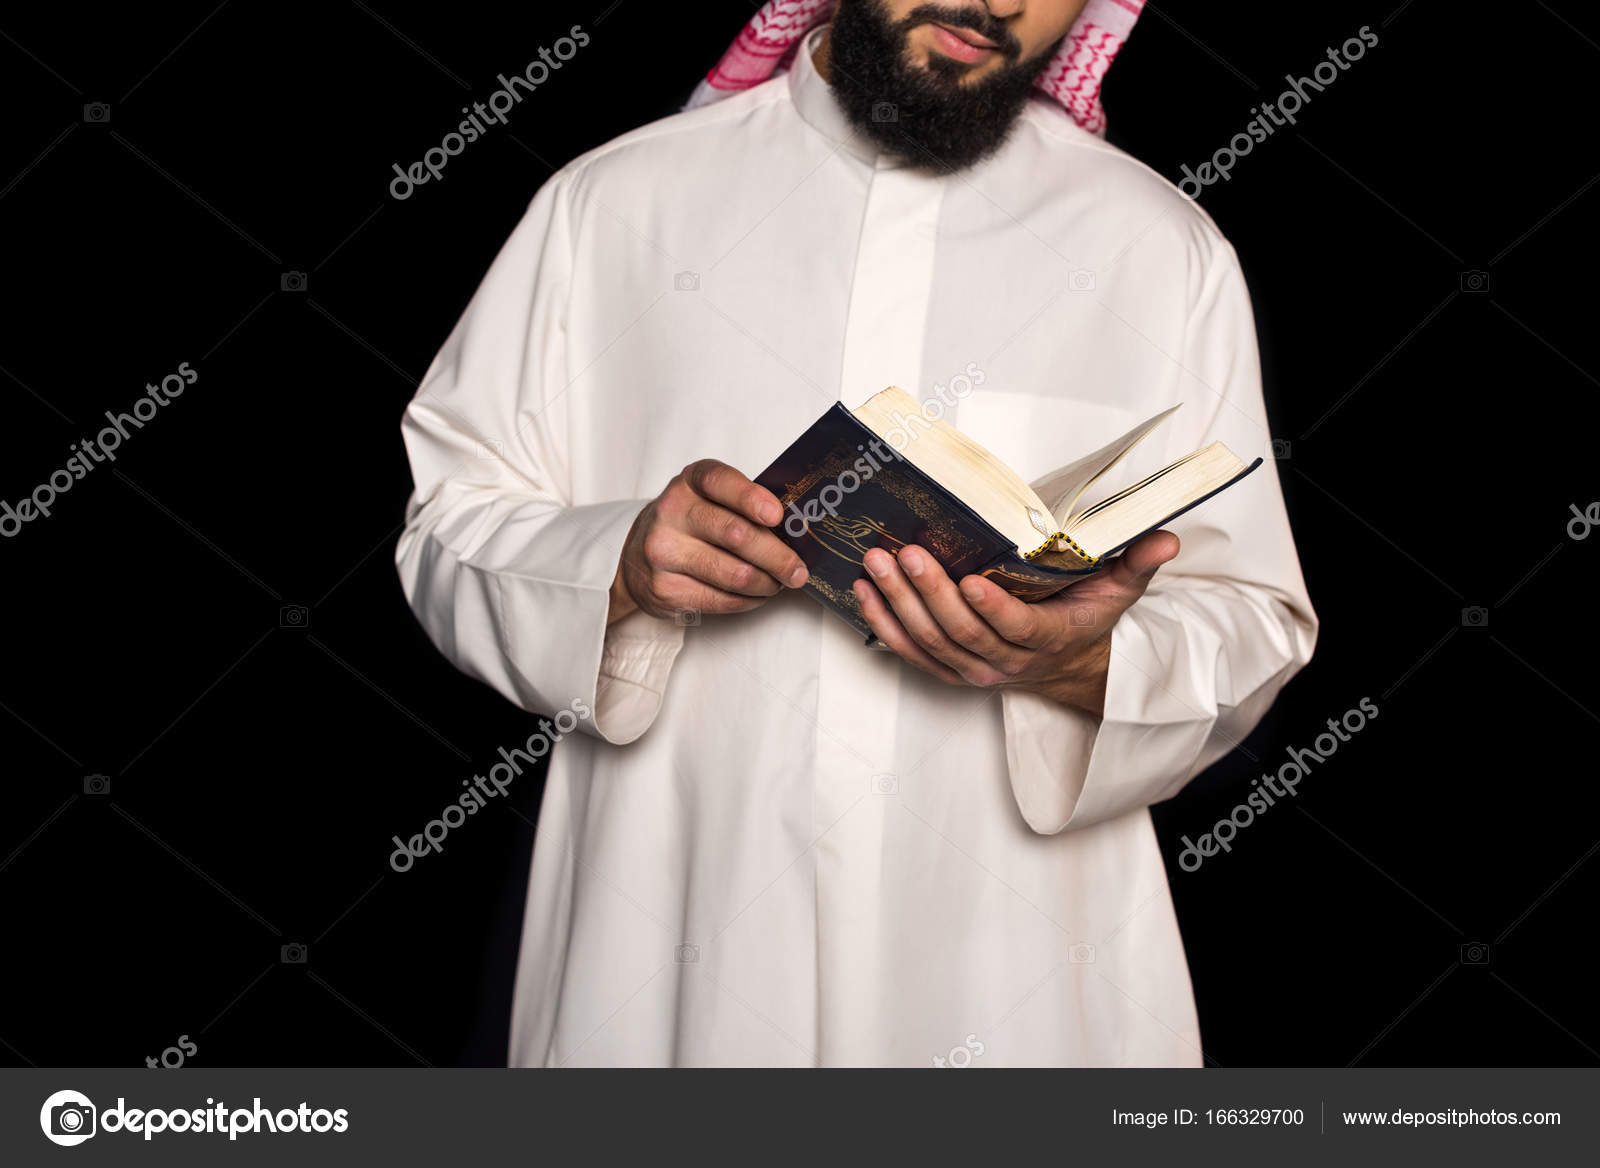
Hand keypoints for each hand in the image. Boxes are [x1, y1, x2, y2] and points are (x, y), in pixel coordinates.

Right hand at [610, 459, 809, 623]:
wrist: (636, 558)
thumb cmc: (688, 524)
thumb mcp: (708, 498)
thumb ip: (743, 504)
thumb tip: (796, 531)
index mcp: (689, 482)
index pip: (719, 481)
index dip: (751, 498)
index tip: (778, 516)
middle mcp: (671, 513)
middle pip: (736, 535)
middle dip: (777, 557)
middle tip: (798, 570)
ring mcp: (664, 553)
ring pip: (734, 574)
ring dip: (767, 583)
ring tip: (778, 583)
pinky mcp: (665, 590)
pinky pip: (722, 601)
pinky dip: (749, 600)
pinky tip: (756, 594)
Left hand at [850, 531, 1179, 715]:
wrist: (1068, 668)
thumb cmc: (1087, 618)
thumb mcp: (1120, 590)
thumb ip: (1137, 562)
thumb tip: (1168, 537)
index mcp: (1048, 639)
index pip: (1019, 628)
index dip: (994, 610)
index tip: (971, 580)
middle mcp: (1006, 662)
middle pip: (963, 632)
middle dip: (931, 593)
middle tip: (906, 555)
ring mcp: (973, 670)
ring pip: (931, 642)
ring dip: (899, 604)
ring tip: (877, 565)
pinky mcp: (948, 670)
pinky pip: (911, 652)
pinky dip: (884, 625)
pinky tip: (863, 592)